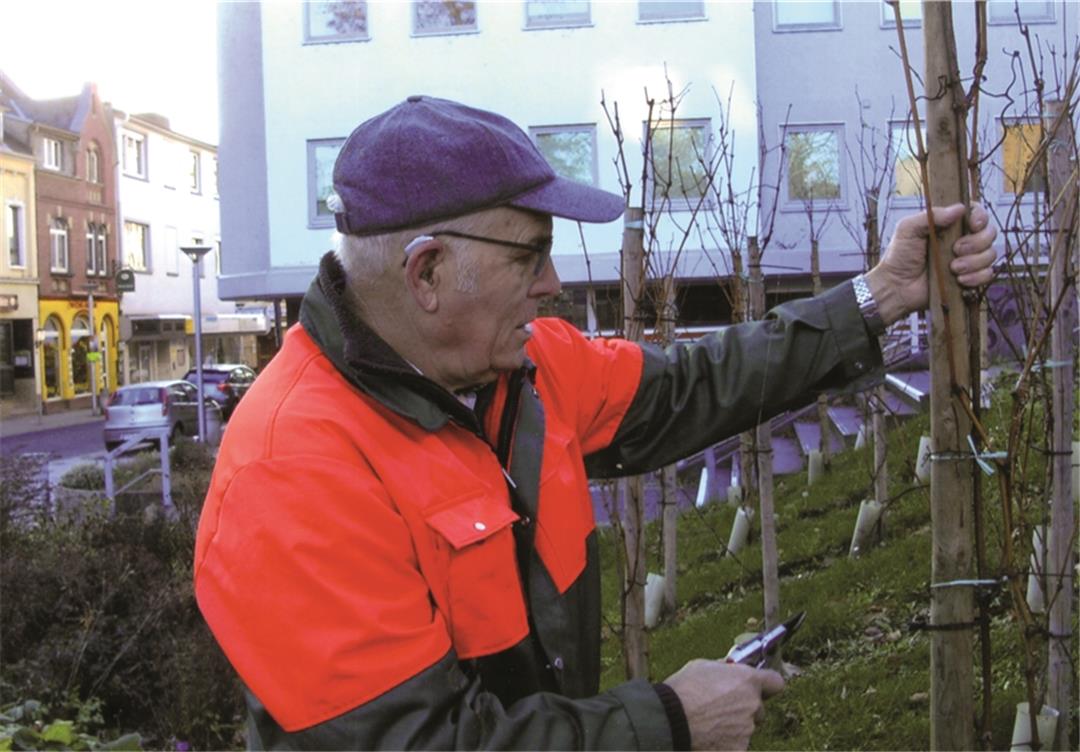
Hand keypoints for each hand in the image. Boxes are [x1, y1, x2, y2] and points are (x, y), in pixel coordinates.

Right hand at [663, 659, 784, 749]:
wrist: (670, 719)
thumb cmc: (683, 689)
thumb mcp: (703, 666)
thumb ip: (724, 670)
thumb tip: (729, 671)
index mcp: (748, 681)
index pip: (775, 683)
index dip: (767, 685)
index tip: (759, 687)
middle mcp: (752, 705)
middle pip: (758, 708)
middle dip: (744, 708)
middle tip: (721, 707)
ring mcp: (747, 730)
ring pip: (746, 728)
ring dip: (733, 726)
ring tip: (708, 723)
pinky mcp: (738, 749)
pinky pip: (736, 745)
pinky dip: (725, 743)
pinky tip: (708, 737)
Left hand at [865, 203, 997, 326]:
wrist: (897, 287)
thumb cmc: (899, 256)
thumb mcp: (908, 229)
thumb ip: (931, 216)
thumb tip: (960, 208)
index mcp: (949, 225)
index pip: (976, 213)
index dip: (980, 217)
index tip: (973, 225)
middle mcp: (962, 239)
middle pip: (989, 233)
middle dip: (976, 243)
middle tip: (955, 250)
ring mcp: (967, 259)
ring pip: (990, 254)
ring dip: (974, 262)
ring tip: (953, 268)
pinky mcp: (969, 277)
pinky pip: (987, 274)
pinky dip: (976, 277)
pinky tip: (959, 280)